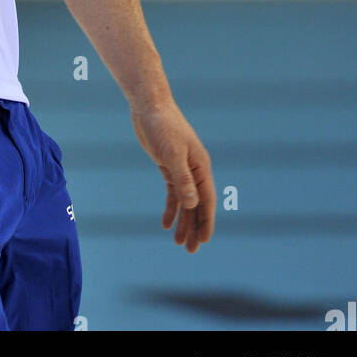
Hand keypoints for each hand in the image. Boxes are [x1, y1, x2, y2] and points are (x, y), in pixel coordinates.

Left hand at [129, 100, 214, 251]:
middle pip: (198, 204)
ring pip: (186, 201)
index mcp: (201, 167)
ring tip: (178, 243)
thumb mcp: (172, 154)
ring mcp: (183, 168)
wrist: (150, 106)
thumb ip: (183, 179)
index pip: (207, 200)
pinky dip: (171, 208)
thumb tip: (193, 204)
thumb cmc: (163, 126)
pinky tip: (165, 223)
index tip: (203, 241)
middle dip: (195, 228)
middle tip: (190, 250)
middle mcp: (195, 170)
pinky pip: (173, 192)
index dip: (206, 221)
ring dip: (183, 222)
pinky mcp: (169, 166)